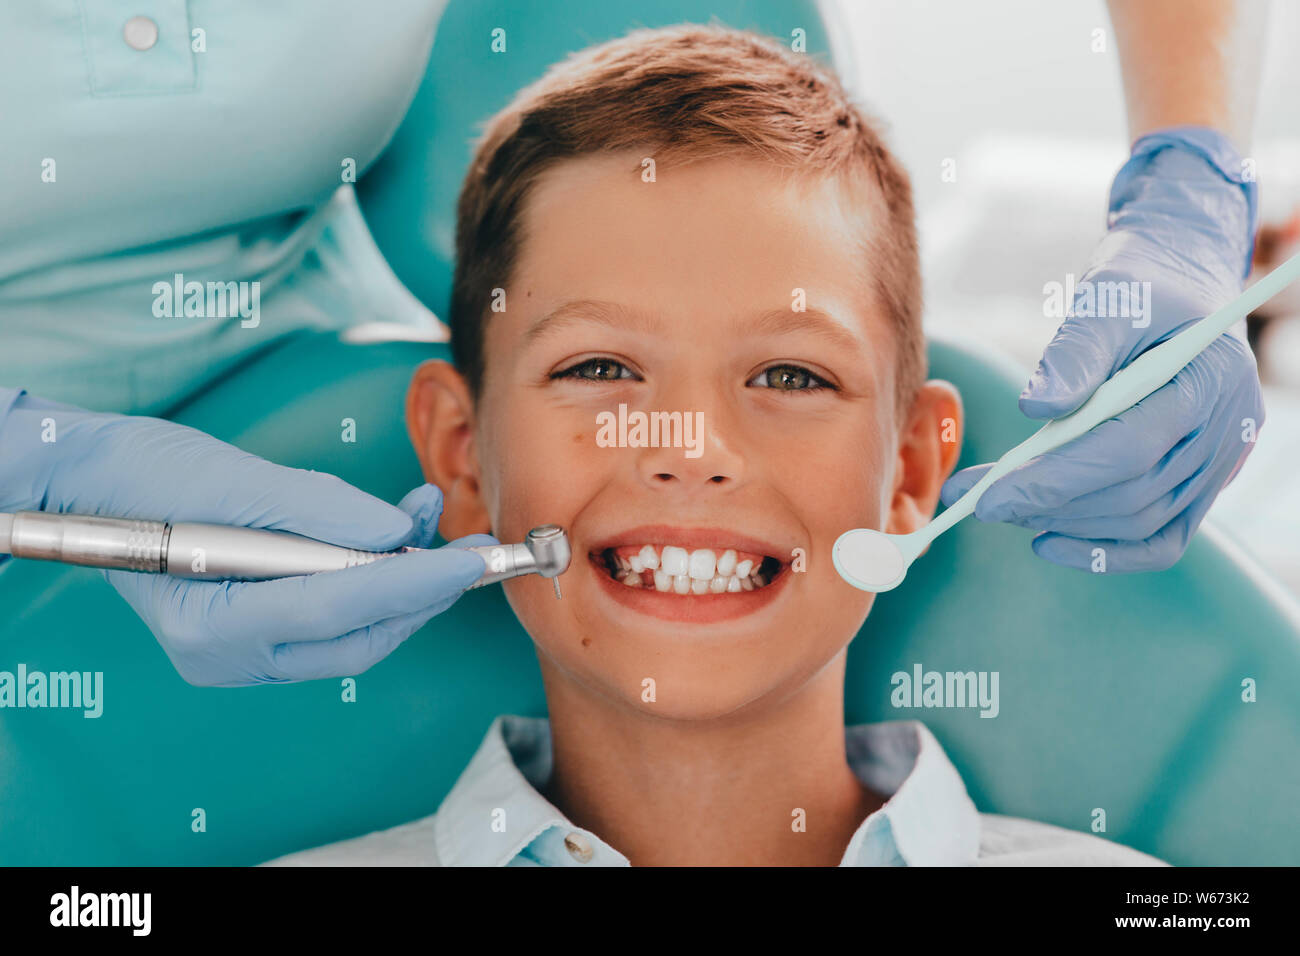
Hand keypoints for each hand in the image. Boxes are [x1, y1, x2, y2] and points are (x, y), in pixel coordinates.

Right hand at [0, 389, 490, 683]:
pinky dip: (370, 580)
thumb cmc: (140, 474)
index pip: (338, 610)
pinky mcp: (254, 634)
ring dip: (403, 581)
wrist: (88, 481)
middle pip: (357, 638)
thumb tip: (396, 532)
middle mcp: (226, 656)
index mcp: (210, 625)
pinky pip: (332, 620)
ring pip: (352, 635)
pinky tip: (392, 533)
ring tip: (428, 517)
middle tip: (470, 545)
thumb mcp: (230, 477)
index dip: (413, 583)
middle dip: (422, 591)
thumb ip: (318, 511)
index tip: (470, 559)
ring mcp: (239, 654)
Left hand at [941, 127, 1262, 571]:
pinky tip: (1046, 540)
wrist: (1178, 284)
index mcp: (1209, 381)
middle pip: (1132, 494)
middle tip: (978, 501)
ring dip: (1066, 523)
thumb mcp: (1106, 300)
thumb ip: (1075, 352)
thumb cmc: (1140, 285)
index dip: (1053, 479)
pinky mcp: (1203, 483)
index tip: (986, 494)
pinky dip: (1105, 550)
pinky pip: (1159, 537)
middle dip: (1047, 505)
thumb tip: (1035, 405)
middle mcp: (1227, 430)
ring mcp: (1222, 463)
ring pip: (1141, 521)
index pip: (1127, 450)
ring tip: (1004, 507)